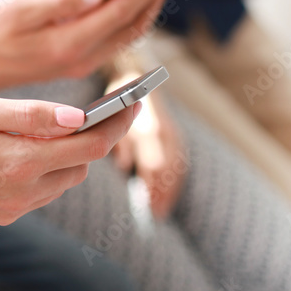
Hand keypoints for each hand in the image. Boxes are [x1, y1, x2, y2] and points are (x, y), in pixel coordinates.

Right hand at [0, 0, 178, 95]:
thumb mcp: (17, 9)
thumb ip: (60, 1)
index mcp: (69, 43)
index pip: (120, 11)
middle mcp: (81, 58)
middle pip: (132, 26)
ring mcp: (79, 63)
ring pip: (125, 35)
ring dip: (143, 8)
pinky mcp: (74, 61)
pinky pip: (112, 39)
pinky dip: (125, 17)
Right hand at [0, 92, 141, 230]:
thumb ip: (31, 114)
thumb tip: (80, 117)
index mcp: (20, 160)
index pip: (92, 144)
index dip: (120, 121)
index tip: (134, 98)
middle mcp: (22, 193)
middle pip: (81, 164)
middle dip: (92, 135)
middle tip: (94, 105)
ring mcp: (10, 210)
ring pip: (60, 180)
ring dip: (63, 153)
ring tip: (47, 125)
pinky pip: (35, 193)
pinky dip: (37, 169)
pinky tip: (14, 148)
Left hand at [111, 91, 187, 219]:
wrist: (134, 75)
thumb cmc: (116, 100)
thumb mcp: (112, 120)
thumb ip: (120, 141)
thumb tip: (124, 165)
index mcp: (148, 129)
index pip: (154, 165)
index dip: (152, 187)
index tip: (147, 206)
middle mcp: (163, 131)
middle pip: (168, 169)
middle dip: (163, 193)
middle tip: (155, 215)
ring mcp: (171, 133)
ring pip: (175, 167)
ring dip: (170, 190)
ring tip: (161, 210)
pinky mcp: (174, 134)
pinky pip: (178, 163)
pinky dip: (173, 180)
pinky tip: (167, 194)